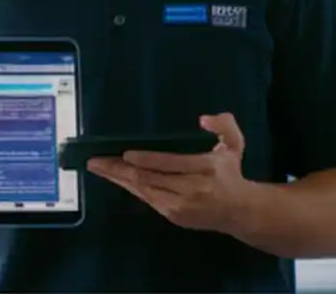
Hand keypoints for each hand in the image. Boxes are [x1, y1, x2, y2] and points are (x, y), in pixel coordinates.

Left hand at [87, 113, 252, 233]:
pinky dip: (130, 188)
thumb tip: (203, 119)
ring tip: (98, 168)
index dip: (147, 160)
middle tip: (96, 161)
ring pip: (144, 191)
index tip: (125, 154)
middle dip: (119, 170)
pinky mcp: (173, 216)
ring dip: (119, 180)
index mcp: (205, 169)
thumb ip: (225, 125)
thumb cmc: (231, 173)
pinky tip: (116, 179)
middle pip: (150, 179)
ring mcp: (180, 206)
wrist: (240, 212)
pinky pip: (147, 199)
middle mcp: (190, 190)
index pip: (171, 164)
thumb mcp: (235, 144)